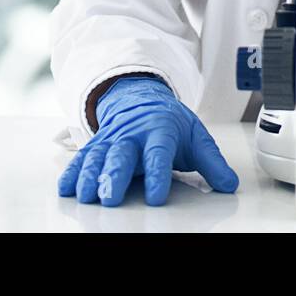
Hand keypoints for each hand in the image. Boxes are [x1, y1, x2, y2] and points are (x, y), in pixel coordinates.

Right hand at [58, 77, 239, 205]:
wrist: (141, 98)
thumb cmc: (170, 123)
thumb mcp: (195, 137)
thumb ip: (212, 162)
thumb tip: (229, 184)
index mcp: (160, 131)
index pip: (159, 154)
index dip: (158, 175)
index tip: (157, 197)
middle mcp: (132, 135)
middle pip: (121, 155)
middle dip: (114, 176)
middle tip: (110, 197)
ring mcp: (111, 140)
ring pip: (98, 157)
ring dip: (90, 176)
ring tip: (86, 196)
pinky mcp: (96, 146)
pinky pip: (81, 158)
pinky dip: (72, 172)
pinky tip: (66, 188)